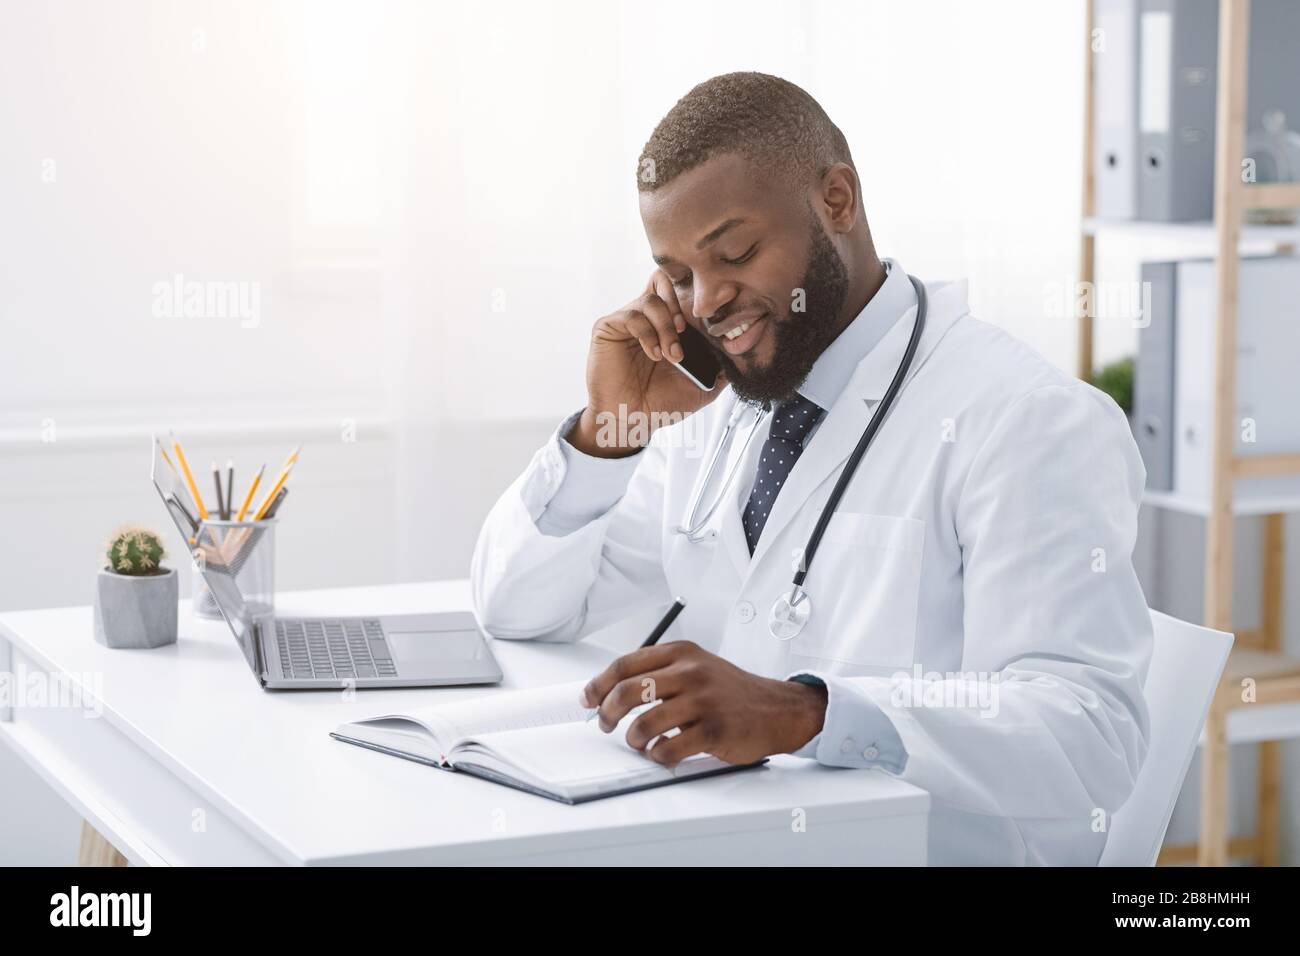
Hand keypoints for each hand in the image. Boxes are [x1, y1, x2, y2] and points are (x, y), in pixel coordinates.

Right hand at [568, 271, 726, 457]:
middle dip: (680, 306)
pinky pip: (632, 316)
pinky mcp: (609, 328)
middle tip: (685, 331)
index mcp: (667, 324)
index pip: (679, 290)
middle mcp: (646, 317)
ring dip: (667, 327)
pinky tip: (654, 354)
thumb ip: (722, 368)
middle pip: (663, 281)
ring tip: (671, 354)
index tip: (707, 320)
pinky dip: (648, 334)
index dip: (694, 299)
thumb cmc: (661, 403)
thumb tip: (744, 352)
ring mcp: (627, 320)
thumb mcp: (702, 386)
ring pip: (651, 300)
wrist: (632, 420)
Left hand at [579, 642, 827, 765]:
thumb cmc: (731, 691)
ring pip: (645, 722)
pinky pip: (670, 748)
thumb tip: (613, 690)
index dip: (598, 684)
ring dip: (633, 739)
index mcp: (682, 653)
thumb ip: (661, 672)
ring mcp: (702, 700)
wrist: (776, 708)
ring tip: (638, 743)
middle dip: (607, 713)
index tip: (588, 699)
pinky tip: (662, 753)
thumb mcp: (697, 666)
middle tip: (605, 724)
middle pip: (628, 691)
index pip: (625, 664)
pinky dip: (658, 755)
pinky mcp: (714, 730)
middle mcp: (690, 672)